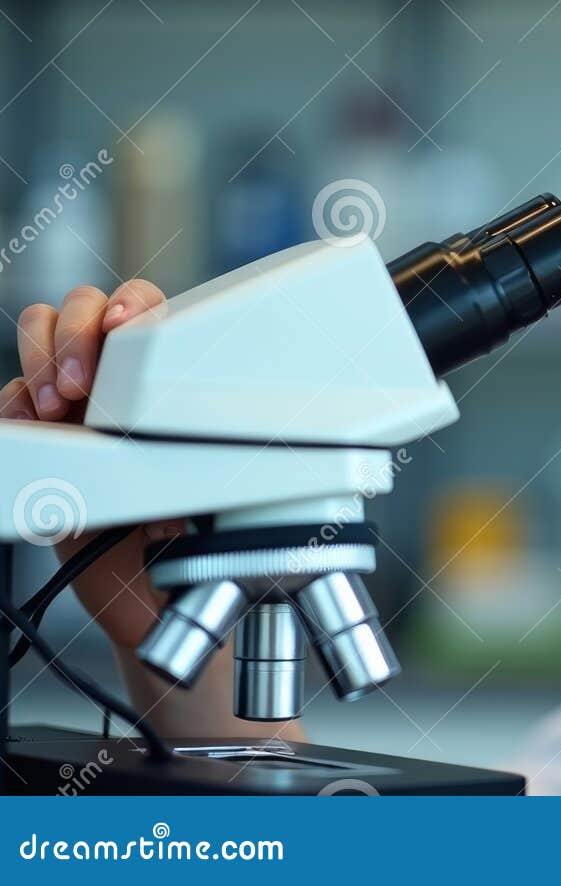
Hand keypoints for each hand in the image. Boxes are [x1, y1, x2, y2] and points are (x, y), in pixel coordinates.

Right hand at [2, 279, 178, 647]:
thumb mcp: (208, 479)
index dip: (131, 305)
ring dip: (40, 358)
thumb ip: (195, 442)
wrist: (154, 589)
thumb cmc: (194, 532)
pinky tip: (33, 424)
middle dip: (75, 334)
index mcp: (166, 376)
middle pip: (82, 306)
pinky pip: (10, 396)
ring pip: (39, 331)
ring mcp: (73, 402)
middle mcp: (118, 378)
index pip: (145, 307)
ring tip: (57, 406)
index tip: (124, 325)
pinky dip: (14, 402)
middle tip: (81, 385)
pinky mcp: (37, 434)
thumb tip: (196, 411)